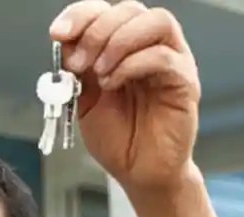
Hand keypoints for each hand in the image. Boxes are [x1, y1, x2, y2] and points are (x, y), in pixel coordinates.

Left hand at [49, 1, 200, 193]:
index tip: (58, 34)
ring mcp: (173, 61)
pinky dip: (132, 65)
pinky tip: (113, 84)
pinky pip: (164, 58)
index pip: (106, 10)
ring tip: (98, 73)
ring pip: (155, 22)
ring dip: (118, 42)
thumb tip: (64, 41)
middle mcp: (151, 46)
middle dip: (97, 31)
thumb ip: (76, 69)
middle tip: (78, 63)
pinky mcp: (185, 82)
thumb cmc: (117, 136)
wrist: (138, 172)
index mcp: (124, 46)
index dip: (81, 15)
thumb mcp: (84, 99)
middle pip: (130, 9)